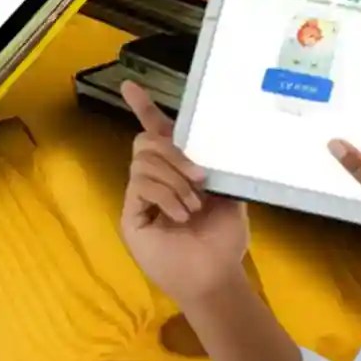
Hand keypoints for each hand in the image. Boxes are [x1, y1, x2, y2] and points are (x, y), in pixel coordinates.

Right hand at [119, 82, 249, 306]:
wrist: (215, 275)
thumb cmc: (223, 239)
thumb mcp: (230, 194)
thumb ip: (222, 166)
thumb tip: (227, 138)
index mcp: (180, 170)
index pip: (157, 132)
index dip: (144, 108)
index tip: (130, 85)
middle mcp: (156, 179)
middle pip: (147, 141)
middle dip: (173, 152)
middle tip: (200, 176)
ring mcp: (141, 196)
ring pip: (144, 160)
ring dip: (174, 179)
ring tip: (193, 206)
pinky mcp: (131, 214)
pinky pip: (140, 184)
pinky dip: (165, 194)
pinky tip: (180, 214)